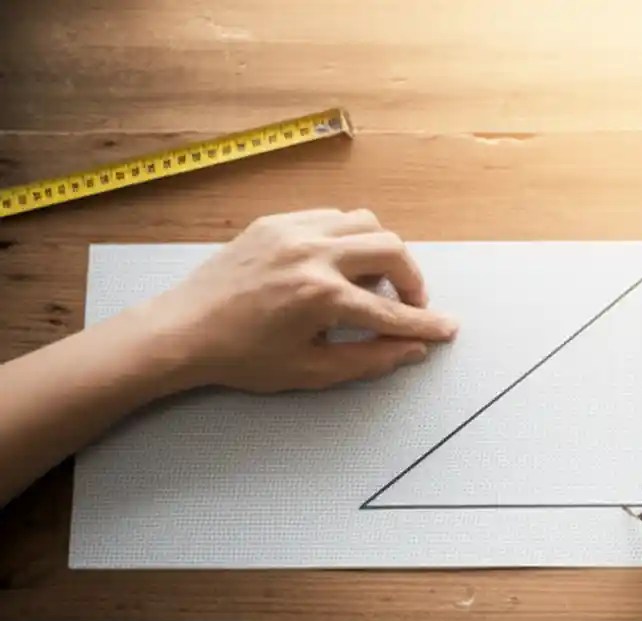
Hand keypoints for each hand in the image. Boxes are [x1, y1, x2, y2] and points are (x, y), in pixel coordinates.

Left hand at [145, 208, 456, 392]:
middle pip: (390, 248)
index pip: (390, 310)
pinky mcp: (275, 222)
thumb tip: (412, 349)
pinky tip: (340, 261)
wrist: (183, 330)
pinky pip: (330, 216)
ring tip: (373, 278)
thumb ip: (370, 359)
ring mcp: (293, 231)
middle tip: (409, 301)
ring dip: (381, 249)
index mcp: (321, 297)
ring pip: (364, 222)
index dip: (424, 322)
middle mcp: (313, 254)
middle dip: (411, 277)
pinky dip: (347, 236)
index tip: (447, 327)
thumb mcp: (311, 371)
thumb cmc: (243, 358)